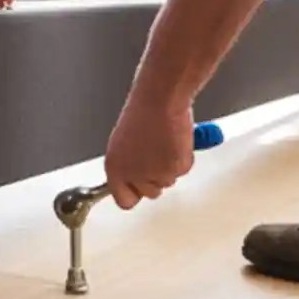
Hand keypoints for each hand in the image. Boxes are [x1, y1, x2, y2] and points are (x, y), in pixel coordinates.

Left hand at [104, 92, 194, 209]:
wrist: (160, 99)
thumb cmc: (142, 112)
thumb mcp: (124, 142)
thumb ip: (128, 163)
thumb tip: (134, 176)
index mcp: (115, 168)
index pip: (124, 200)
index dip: (134, 193)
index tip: (139, 188)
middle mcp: (133, 174)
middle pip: (150, 193)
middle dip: (156, 178)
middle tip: (157, 155)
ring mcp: (156, 173)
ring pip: (168, 181)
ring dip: (169, 166)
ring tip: (165, 141)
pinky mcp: (176, 168)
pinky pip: (183, 170)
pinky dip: (183, 157)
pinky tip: (175, 140)